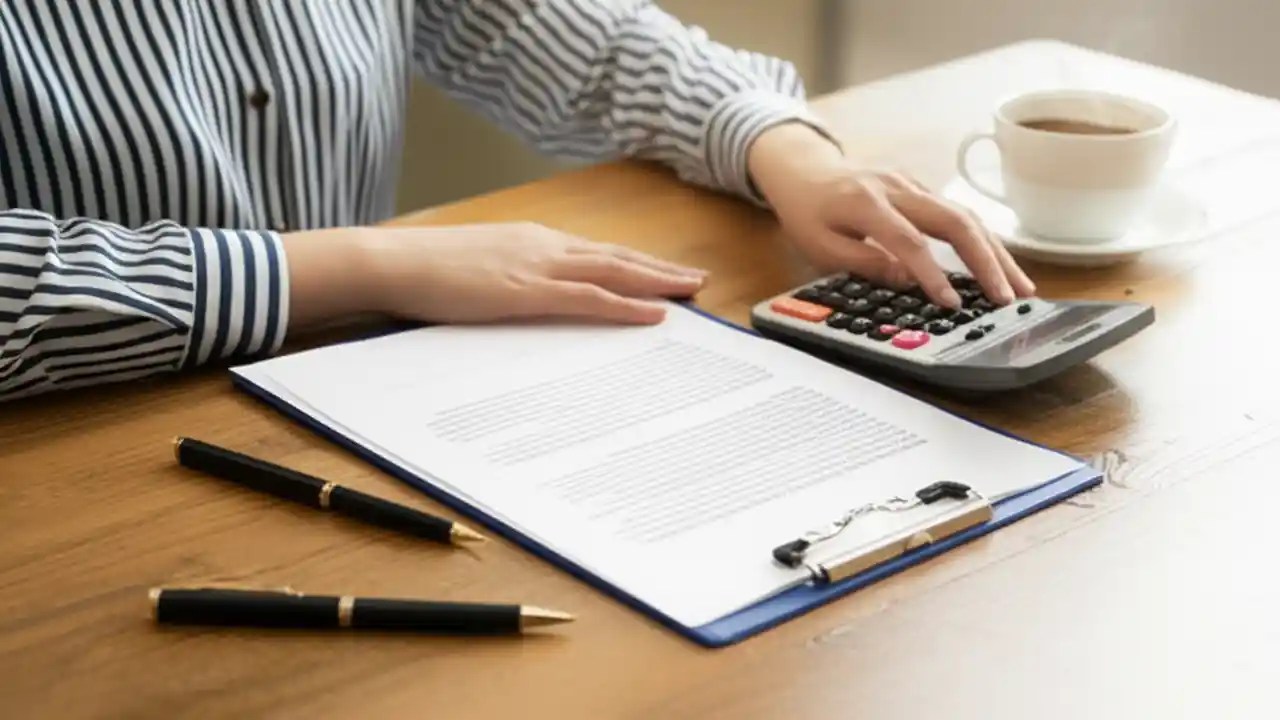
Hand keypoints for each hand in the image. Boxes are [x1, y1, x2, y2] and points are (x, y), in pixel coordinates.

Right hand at [282, 223, 706, 328]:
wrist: (395, 261)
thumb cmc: (427, 269)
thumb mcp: (478, 269)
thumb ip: (509, 277)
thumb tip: (523, 294)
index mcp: (533, 240)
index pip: (596, 251)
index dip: (635, 262)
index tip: (663, 272)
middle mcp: (544, 245)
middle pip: (616, 256)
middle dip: (659, 269)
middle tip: (697, 280)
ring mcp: (538, 265)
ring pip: (614, 271)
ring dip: (657, 282)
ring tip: (691, 292)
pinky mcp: (528, 290)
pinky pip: (590, 298)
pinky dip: (626, 304)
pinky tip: (654, 313)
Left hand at [747, 123, 1034, 307]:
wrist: (805, 171)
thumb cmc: (809, 212)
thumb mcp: (818, 244)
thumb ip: (860, 260)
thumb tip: (906, 278)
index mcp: (865, 202)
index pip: (908, 240)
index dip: (932, 273)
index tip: (952, 304)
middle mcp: (897, 188)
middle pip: (954, 220)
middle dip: (986, 260)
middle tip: (1009, 297)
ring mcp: (914, 185)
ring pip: (966, 215)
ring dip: (996, 252)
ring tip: (1021, 287)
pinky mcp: (923, 190)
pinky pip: (959, 215)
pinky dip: (983, 241)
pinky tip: (1000, 266)